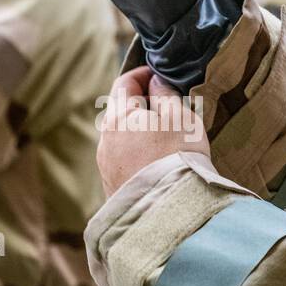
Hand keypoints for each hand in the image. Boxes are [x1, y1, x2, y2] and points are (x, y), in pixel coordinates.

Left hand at [97, 66, 208, 195]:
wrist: (167, 211)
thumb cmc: (178, 157)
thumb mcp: (180, 117)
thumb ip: (166, 94)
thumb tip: (155, 82)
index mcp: (119, 116)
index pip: (124, 83)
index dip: (143, 74)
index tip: (160, 74)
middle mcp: (105, 139)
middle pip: (120, 110)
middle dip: (142, 103)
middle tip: (167, 105)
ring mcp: (106, 165)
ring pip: (121, 137)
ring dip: (139, 131)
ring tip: (165, 137)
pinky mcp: (111, 186)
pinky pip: (123, 160)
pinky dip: (137, 153)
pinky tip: (157, 162)